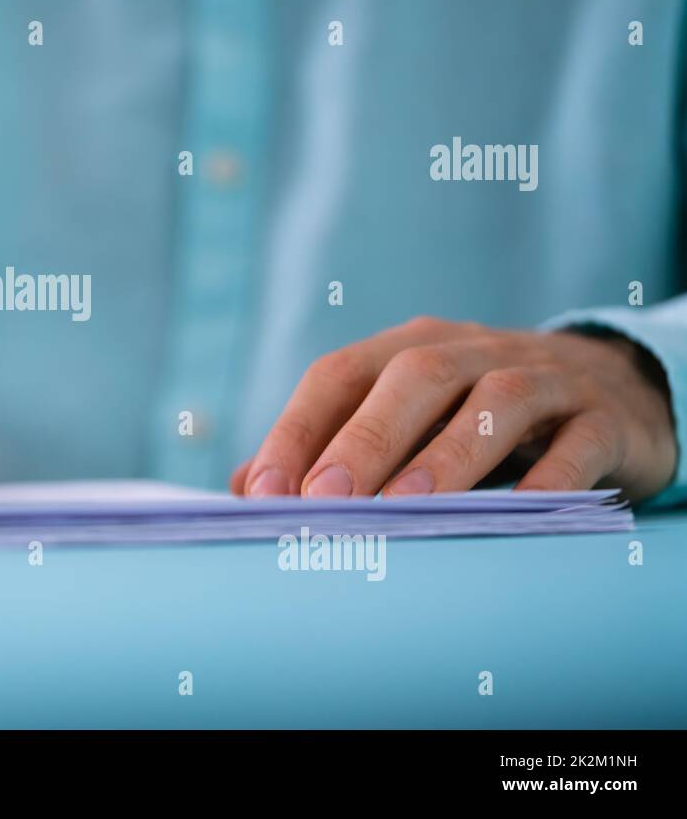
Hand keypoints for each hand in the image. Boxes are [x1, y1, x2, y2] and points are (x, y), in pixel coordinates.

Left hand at [231, 316, 675, 500]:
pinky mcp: (604, 417)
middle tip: (323, 498)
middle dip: (363, 439)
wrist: (614, 391)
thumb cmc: (476, 416)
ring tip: (406, 508)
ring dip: (447, 455)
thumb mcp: (404, 421)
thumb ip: (329, 448)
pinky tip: (517, 514)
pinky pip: (579, 443)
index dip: (297, 429)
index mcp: (408, 348)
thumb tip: (247, 487)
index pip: (339, 375)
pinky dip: (549, 477)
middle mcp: (473, 351)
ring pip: (495, 402)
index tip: (262, 491)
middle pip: (413, 376)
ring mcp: (544, 377)